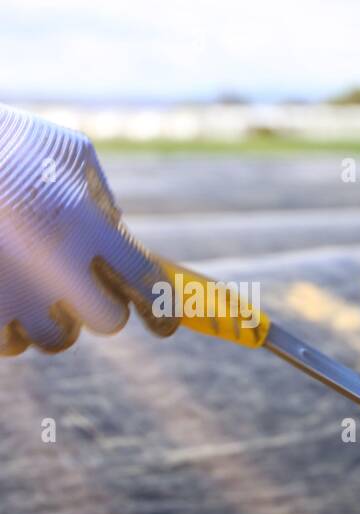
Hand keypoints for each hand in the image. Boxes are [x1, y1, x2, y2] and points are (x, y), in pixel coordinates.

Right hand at [0, 105, 173, 355]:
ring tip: (35, 286)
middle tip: (83, 287)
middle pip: (107, 321)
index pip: (147, 285)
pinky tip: (8, 294)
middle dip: (102, 306)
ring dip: (54, 319)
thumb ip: (104, 205)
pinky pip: (10, 344)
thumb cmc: (11, 144)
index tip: (164, 323)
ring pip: (56, 338)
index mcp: (86, 224)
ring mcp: (13, 292)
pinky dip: (11, 327)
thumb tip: (123, 245)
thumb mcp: (71, 157)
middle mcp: (53, 267)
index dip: (163, 309)